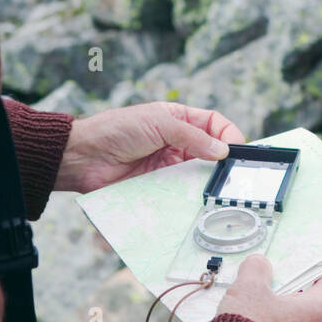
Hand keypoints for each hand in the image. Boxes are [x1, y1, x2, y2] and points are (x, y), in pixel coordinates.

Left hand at [54, 101, 245, 193]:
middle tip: (233, 174)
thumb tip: (222, 151)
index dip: (228, 134)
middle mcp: (177, 143)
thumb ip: (192, 135)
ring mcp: (169, 167)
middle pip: (211, 152)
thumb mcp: (158, 123)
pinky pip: (181, 193)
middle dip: (223, 162)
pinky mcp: (159, 187)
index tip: (237, 149)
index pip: (214, 125)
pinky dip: (191, 197)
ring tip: (219, 190)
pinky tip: (198, 201)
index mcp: (179, 120)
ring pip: (199, 175)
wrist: (83, 157)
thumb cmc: (117, 130)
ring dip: (208, 181)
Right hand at [216, 255, 321, 321]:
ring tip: (253, 300)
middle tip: (271, 275)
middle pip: (312, 301)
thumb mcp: (249, 287)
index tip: (306, 256)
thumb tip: (260, 264)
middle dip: (292, 287)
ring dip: (277, 310)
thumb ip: (256, 269)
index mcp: (320, 311)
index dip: (320, 265)